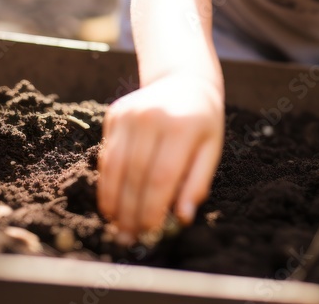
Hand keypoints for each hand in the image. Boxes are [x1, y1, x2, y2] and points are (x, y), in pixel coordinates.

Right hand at [97, 75, 223, 242]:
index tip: (149, 232)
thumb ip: (197, 183)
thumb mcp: (211, 149)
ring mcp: (130, 114)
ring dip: (114, 201)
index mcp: (182, 126)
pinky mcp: (115, 114)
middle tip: (129, 237)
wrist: (183, 80)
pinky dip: (107, 182)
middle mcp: (152, 117)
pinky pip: (107, 155)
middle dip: (131, 211)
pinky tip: (111, 203)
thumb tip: (182, 218)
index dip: (152, 208)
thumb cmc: (201, 122)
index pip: (161, 176)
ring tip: (117, 226)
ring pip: (115, 167)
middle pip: (135, 174)